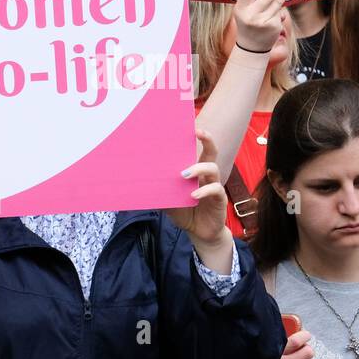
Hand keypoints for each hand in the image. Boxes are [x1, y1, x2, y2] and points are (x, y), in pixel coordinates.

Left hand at [167, 129, 230, 248]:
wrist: (199, 232)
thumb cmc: (184, 212)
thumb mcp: (169, 200)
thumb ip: (160, 190)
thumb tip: (138, 182)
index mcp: (195, 171)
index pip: (198, 149)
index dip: (197, 137)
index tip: (190, 125)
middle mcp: (207, 175)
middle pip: (212, 151)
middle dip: (207, 139)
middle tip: (198, 132)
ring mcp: (214, 185)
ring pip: (213, 168)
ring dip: (198, 168)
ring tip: (183, 174)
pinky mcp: (219, 199)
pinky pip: (215, 190)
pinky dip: (204, 190)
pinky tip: (193, 194)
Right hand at [233, 0, 292, 53]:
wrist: (252, 47)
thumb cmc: (248, 23)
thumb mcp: (244, 11)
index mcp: (240, 9)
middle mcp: (251, 16)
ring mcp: (263, 22)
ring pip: (278, 2)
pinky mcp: (274, 26)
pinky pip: (280, 13)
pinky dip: (280, 10)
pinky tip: (278, 12)